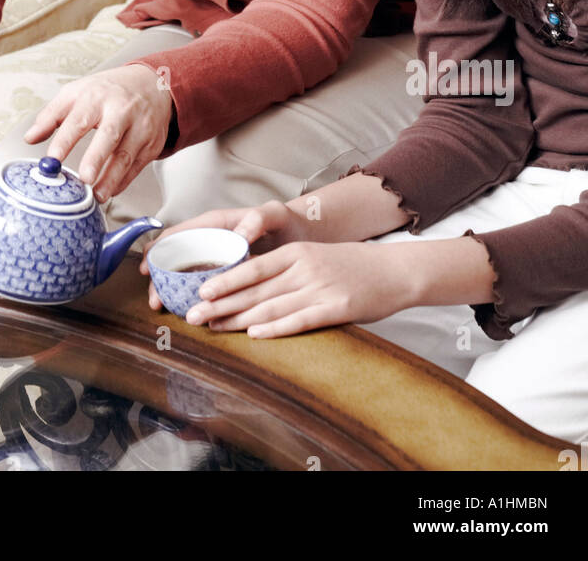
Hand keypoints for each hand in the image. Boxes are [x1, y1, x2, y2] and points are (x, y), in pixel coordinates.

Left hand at [21, 64, 171, 200]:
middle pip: (109, 134)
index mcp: (97, 97)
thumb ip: (51, 116)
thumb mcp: (77, 93)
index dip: (65, 140)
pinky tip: (110, 190)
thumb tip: (30, 138)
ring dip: (111, 178)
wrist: (151, 85)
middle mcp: (121, 110)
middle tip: (84, 178)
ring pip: (126, 155)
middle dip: (96, 158)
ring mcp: (140, 127)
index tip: (53, 158)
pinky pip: (137, 166)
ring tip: (97, 196)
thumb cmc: (108, 91)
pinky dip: (123, 181)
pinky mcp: (151, 144)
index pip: (79, 119)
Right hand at [140, 202, 311, 310]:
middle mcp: (212, 241)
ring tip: (164, 309)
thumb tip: (240, 234)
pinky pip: (204, 286)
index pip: (179, 233)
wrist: (304, 238)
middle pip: (176, 257)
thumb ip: (258, 219)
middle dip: (160, 277)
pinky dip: (191, 297)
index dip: (158, 248)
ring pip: (186, 275)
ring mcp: (218, 260)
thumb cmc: (288, 222)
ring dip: (171, 290)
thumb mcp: (275, 214)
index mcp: (217, 223)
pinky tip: (187, 311)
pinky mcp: (228, 276)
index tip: (147, 267)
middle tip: (155, 300)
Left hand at [182, 240, 415, 336]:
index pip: (252, 267)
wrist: (395, 270)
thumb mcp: (316, 257)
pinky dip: (276, 328)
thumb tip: (252, 291)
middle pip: (255, 288)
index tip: (199, 292)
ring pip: (271, 305)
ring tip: (213, 329)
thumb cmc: (352, 266)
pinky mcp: (337, 308)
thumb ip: (288, 270)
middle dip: (220, 303)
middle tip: (192, 316)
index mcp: (297, 253)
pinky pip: (301, 319)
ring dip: (239, 319)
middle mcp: (304, 268)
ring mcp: (320, 288)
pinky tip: (255, 334)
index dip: (224, 280)